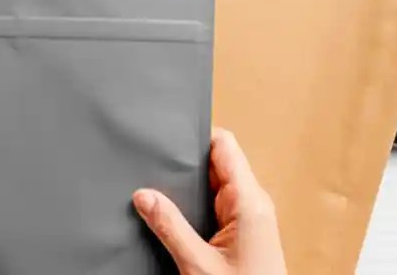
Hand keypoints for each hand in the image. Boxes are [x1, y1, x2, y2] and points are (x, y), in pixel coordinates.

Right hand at [133, 128, 286, 274]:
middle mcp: (252, 204)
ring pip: (214, 187)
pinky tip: (173, 212)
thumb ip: (169, 226)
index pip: (224, 146)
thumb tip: (143, 195)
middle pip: (216, 164)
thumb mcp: (198, 264)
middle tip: (152, 163)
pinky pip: (217, 207)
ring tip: (157, 187)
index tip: (167, 135)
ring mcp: (249, 219)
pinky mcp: (244, 234)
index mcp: (249, 201)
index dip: (197, 136)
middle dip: (186, 164)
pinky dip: (196, 206)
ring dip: (189, 188)